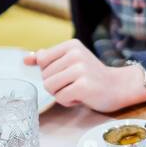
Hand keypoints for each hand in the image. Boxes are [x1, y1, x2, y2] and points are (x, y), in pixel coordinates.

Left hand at [24, 39, 145, 112]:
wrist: (119, 87)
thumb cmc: (92, 76)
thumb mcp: (71, 62)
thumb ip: (49, 59)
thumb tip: (25, 60)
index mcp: (71, 45)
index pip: (42, 60)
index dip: (51, 72)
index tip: (68, 73)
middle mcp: (76, 54)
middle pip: (44, 76)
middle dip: (57, 85)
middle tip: (76, 83)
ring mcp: (80, 70)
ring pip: (49, 87)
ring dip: (61, 94)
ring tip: (78, 90)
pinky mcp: (84, 86)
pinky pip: (60, 98)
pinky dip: (68, 101)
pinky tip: (82, 97)